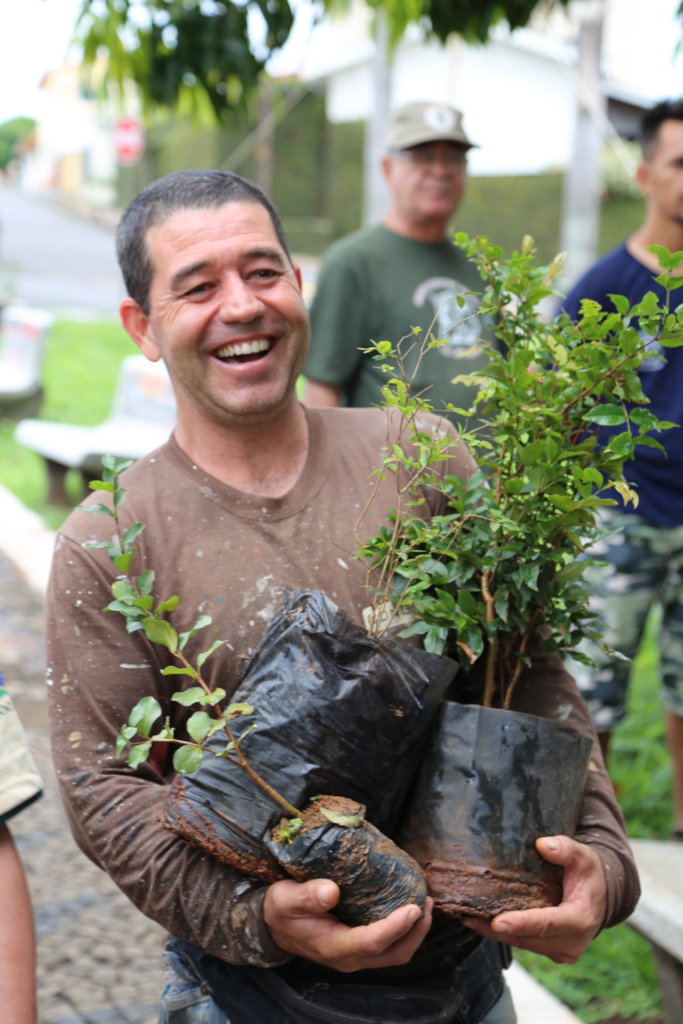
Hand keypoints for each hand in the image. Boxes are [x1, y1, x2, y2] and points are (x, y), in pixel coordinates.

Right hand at [263, 878, 432, 972]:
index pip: (371, 943)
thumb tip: (332, 891)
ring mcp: (356, 955)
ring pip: (395, 953)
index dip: (395, 927)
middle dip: (416, 932)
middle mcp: (349, 957)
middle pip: (393, 954)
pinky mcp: (359, 947)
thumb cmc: (281, 910)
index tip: (413, 907)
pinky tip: (407, 907)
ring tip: (424, 904)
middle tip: (426, 902)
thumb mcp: (286, 898)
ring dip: (414, 932)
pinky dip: (404, 930)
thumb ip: (307, 895)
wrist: (273, 926)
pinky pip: (389, 946)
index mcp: (333, 947)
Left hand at [461, 835, 606, 963]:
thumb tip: (543, 845)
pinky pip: (523, 943)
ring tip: (468, 917)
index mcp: (580, 920)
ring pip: (522, 943)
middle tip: (468, 915)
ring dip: (495, 932)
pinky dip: (503, 933)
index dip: (521, 923)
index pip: (547, 923)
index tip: (497, 922)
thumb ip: (565, 849)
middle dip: (498, 929)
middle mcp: (571, 942)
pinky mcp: (550, 951)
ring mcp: (560, 951)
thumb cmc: (587, 874)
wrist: (598, 896)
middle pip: (528, 937)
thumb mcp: (582, 856)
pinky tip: (481, 921)